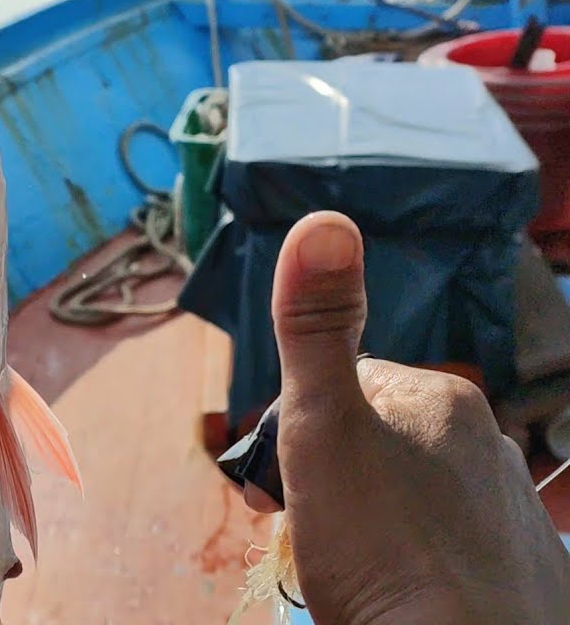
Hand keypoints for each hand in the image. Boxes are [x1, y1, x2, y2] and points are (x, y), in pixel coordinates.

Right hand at [251, 211, 569, 622]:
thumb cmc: (383, 548)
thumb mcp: (323, 431)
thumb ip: (316, 329)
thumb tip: (323, 218)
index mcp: (438, 398)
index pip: (342, 391)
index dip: (298, 438)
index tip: (286, 488)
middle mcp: (485, 443)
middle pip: (372, 444)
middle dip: (330, 483)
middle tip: (316, 534)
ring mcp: (506, 508)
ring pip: (402, 496)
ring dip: (363, 523)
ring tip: (350, 570)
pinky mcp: (520, 568)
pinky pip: (440, 545)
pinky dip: (408, 563)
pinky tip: (395, 591)